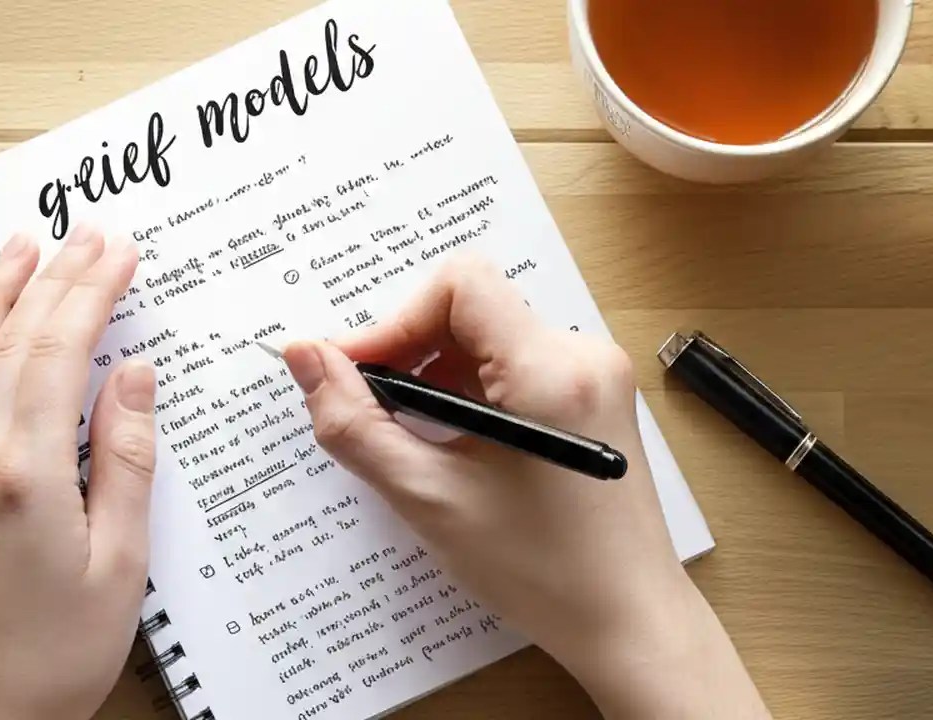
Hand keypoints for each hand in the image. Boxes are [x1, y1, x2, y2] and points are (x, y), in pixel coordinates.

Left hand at [0, 228, 155, 719]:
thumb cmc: (58, 654)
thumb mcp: (122, 561)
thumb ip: (126, 459)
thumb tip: (133, 377)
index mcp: (28, 472)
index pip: (60, 353)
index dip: (91, 292)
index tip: (117, 251)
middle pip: (11, 343)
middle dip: (51, 279)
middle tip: (83, 232)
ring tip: (15, 250)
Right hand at [284, 256, 767, 717]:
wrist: (628, 621)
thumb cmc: (542, 572)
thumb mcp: (430, 498)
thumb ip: (356, 424)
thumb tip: (304, 356)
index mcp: (549, 369)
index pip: (460, 284)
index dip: (396, 320)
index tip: (357, 373)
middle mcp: (583, 354)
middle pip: (472, 309)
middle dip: (411, 350)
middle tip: (373, 410)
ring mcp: (596, 375)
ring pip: (492, 337)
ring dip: (439, 374)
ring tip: (413, 437)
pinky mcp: (596, 398)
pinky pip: (518, 365)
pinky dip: (473, 390)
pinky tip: (454, 444)